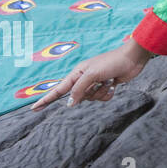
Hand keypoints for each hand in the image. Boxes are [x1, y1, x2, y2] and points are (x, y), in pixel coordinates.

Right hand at [31, 41, 151, 109]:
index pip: (58, 89)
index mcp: (77, 73)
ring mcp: (95, 84)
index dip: (46, 99)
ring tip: (108, 81)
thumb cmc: (111, 62)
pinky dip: (108, 94)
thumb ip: (79, 89)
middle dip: (90, 93)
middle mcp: (84, 79)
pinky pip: (102, 99)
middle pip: (78, 97)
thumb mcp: (92, 74)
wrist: (132, 59)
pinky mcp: (105, 87)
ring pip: (91, 99)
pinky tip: (114, 84)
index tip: (34, 108)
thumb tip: (69, 103)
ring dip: (101, 92)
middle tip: (100, 81)